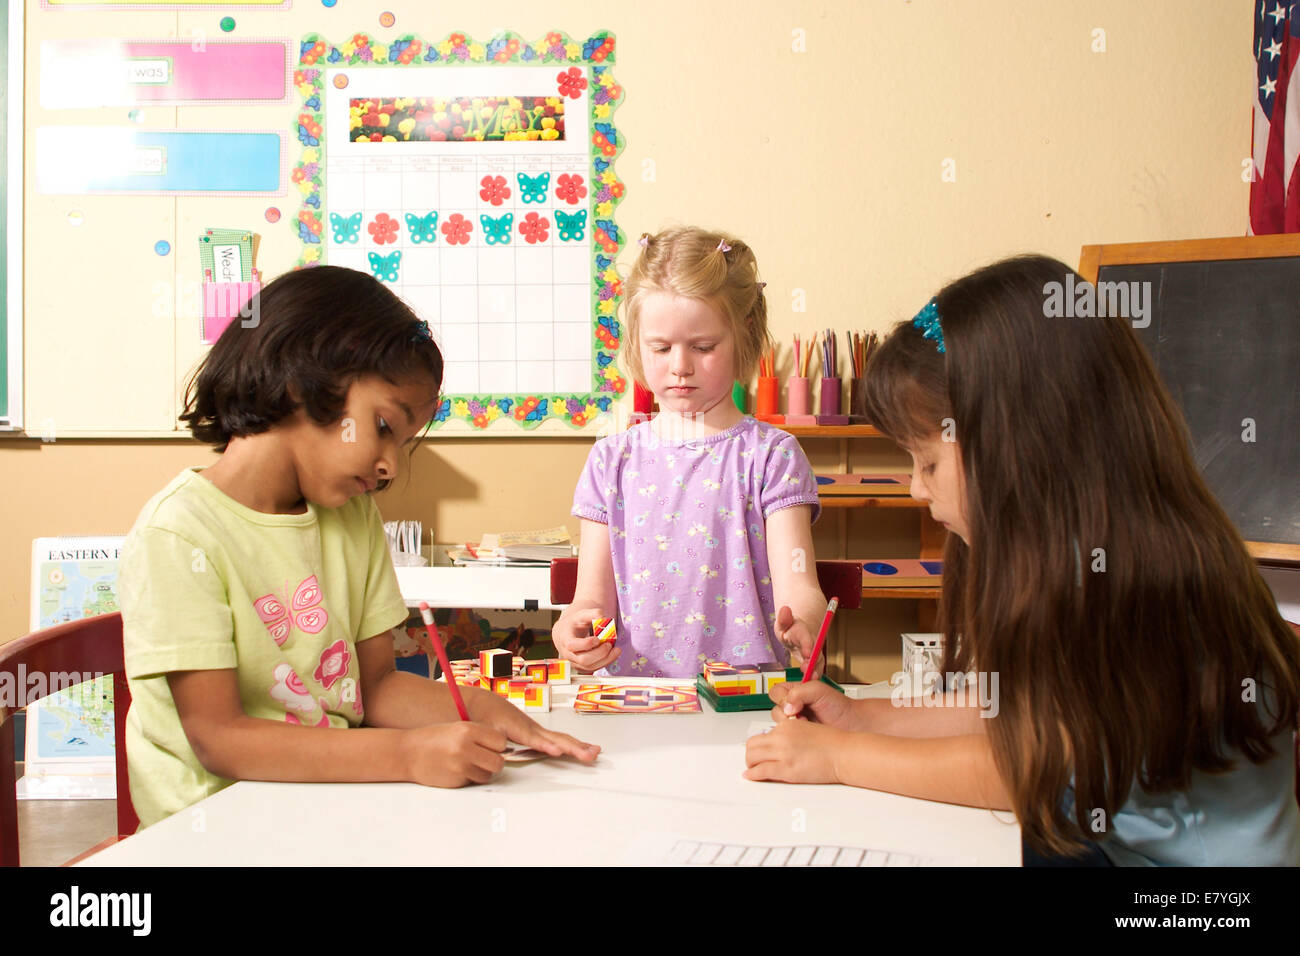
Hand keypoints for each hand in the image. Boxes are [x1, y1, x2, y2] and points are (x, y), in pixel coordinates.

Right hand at [401, 722, 508, 786]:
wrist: (407, 753)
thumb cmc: (433, 739)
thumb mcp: (457, 728)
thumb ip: (480, 735)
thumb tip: (503, 746)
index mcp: (467, 730)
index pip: (501, 741)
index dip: (497, 745)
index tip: (491, 745)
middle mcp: (465, 748)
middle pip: (498, 762)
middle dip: (493, 761)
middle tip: (484, 758)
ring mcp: (460, 767)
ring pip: (488, 775)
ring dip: (482, 772)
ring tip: (467, 763)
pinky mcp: (455, 781)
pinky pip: (473, 782)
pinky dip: (469, 778)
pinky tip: (456, 770)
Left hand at [468, 689, 600, 763]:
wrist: (479, 702)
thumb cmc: (480, 715)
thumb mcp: (478, 729)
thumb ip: (488, 740)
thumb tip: (497, 751)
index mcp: (516, 726)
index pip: (535, 738)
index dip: (546, 745)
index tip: (557, 750)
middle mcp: (529, 727)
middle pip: (556, 738)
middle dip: (574, 746)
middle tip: (590, 754)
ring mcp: (534, 729)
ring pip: (559, 738)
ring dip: (577, 746)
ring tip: (595, 752)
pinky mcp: (534, 732)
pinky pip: (555, 739)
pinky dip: (570, 744)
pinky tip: (579, 750)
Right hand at [553, 607, 621, 672]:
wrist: (566, 635)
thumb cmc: (574, 624)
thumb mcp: (582, 615)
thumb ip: (593, 613)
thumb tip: (604, 617)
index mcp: (566, 639)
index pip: (572, 645)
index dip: (586, 644)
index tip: (597, 638)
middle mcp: (568, 653)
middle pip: (583, 660)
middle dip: (599, 653)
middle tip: (609, 644)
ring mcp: (575, 662)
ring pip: (590, 667)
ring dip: (606, 659)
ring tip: (616, 650)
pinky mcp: (582, 667)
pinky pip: (594, 668)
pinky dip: (606, 662)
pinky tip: (613, 654)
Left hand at [744, 718, 843, 783]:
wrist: (844, 753)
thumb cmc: (833, 743)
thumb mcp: (808, 729)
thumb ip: (792, 734)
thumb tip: (781, 743)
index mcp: (787, 725)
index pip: (763, 734)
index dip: (761, 745)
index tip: (760, 750)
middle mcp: (782, 736)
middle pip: (752, 744)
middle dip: (750, 754)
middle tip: (753, 761)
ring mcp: (783, 752)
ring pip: (752, 756)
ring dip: (750, 764)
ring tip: (752, 769)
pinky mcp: (786, 769)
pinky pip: (760, 771)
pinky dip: (752, 774)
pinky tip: (751, 776)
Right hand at [768, 680, 856, 728]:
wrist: (850, 724)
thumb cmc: (838, 706)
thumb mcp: (818, 690)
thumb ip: (799, 692)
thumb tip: (787, 704)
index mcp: (795, 691)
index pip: (776, 692)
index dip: (782, 698)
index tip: (794, 705)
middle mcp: (792, 705)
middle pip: (775, 709)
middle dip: (786, 714)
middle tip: (800, 716)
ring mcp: (794, 721)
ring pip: (779, 724)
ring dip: (790, 725)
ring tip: (806, 724)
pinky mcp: (797, 735)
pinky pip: (786, 736)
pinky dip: (794, 735)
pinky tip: (806, 732)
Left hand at [774, 606, 820, 677]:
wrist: (800, 631)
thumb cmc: (790, 628)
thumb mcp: (784, 622)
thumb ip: (784, 618)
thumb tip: (785, 609)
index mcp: (802, 631)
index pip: (806, 636)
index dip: (807, 645)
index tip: (807, 653)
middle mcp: (812, 641)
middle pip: (815, 651)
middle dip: (813, 661)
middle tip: (807, 670)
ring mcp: (815, 651)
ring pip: (818, 661)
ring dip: (815, 670)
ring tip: (811, 678)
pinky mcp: (816, 660)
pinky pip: (817, 668)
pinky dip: (815, 675)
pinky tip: (811, 684)